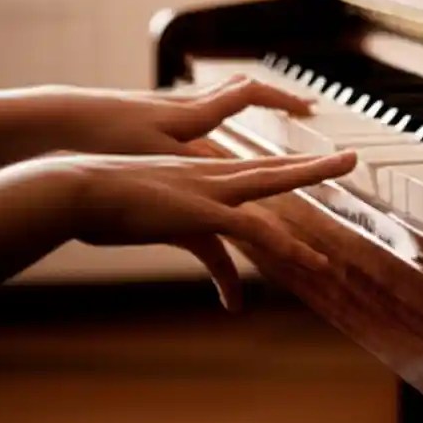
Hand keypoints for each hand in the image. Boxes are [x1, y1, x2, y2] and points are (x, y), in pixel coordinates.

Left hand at [45, 74, 312, 156]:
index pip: (249, 96)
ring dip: (243, 102)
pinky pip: (191, 112)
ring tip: (262, 110)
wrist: (57, 121)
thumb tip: (240, 186)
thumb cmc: (103, 138)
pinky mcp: (145, 119)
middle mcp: (182, 107)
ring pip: (214, 99)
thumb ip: (203, 172)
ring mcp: (163, 110)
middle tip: (303, 107)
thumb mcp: (157, 159)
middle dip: (274, 99)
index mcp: (192, 115)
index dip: (282, 101)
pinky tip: (207, 135)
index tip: (309, 109)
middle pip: (239, 91)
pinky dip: (211, 117)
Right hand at [62, 149, 357, 310]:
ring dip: (304, 214)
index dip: (281, 170)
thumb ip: (164, 226)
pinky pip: (250, 231)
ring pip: (273, 194)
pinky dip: (276, 248)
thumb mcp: (140, 213)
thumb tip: (173, 237)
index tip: (302, 169)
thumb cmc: (97, 202)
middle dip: (314, 168)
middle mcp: (208, 178)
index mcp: (196, 175)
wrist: (72, 188)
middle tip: (350, 160)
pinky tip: (300, 262)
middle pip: (274, 171)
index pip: (249, 171)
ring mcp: (206, 192)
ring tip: (330, 244)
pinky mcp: (199, 211)